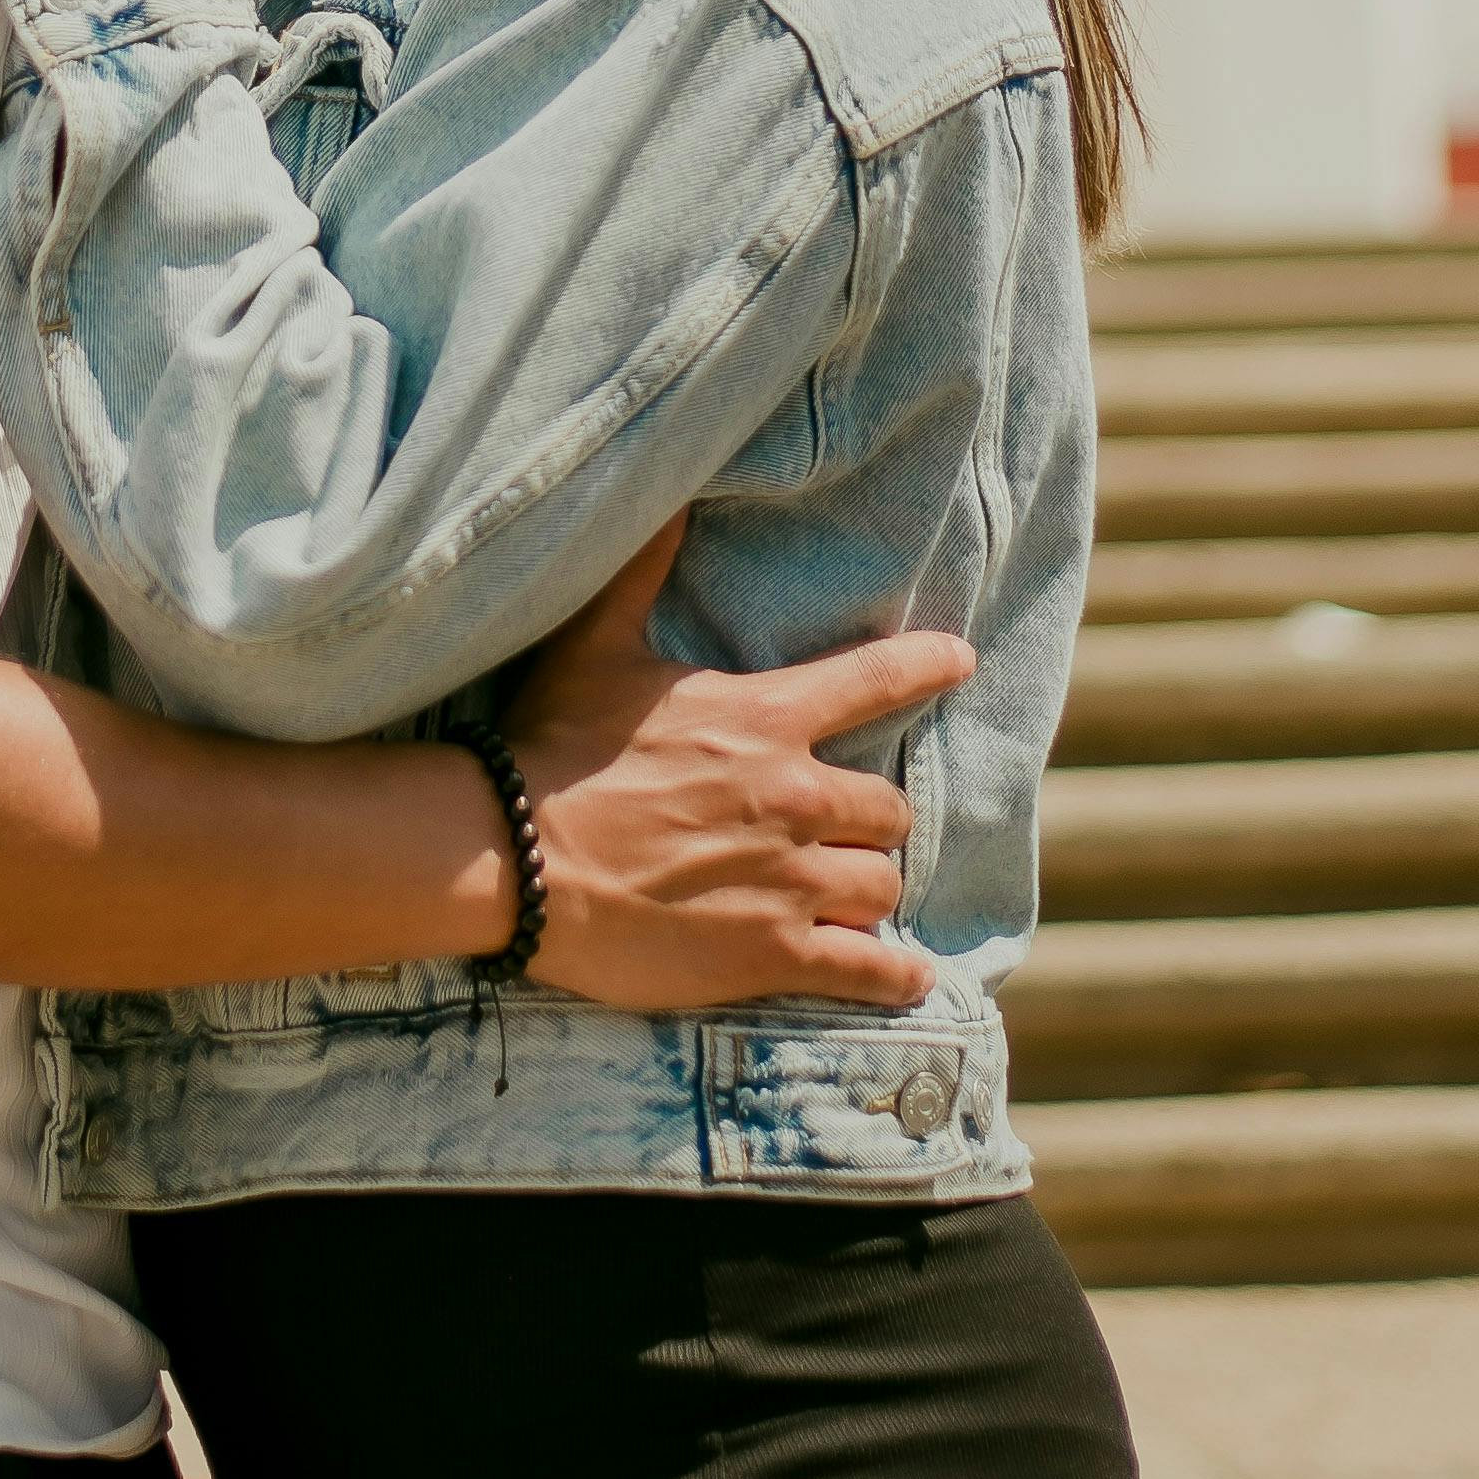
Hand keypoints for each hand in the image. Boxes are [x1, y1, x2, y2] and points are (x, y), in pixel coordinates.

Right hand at [503, 522, 963, 1016]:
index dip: (926, 665)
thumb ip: (642, 572)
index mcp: (765, 718)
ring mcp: (790, 881)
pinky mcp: (772, 954)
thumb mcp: (596, 644)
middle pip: (887, 809)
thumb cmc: (554, 748)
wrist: (517, 857)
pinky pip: (869, 969)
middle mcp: (795, 796)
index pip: (874, 678)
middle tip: (842, 831)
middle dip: (870, 820)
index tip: (962, 659)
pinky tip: (906, 979)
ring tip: (847, 900)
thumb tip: (672, 500)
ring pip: (882, 886)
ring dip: (868, 891)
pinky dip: (893, 976)